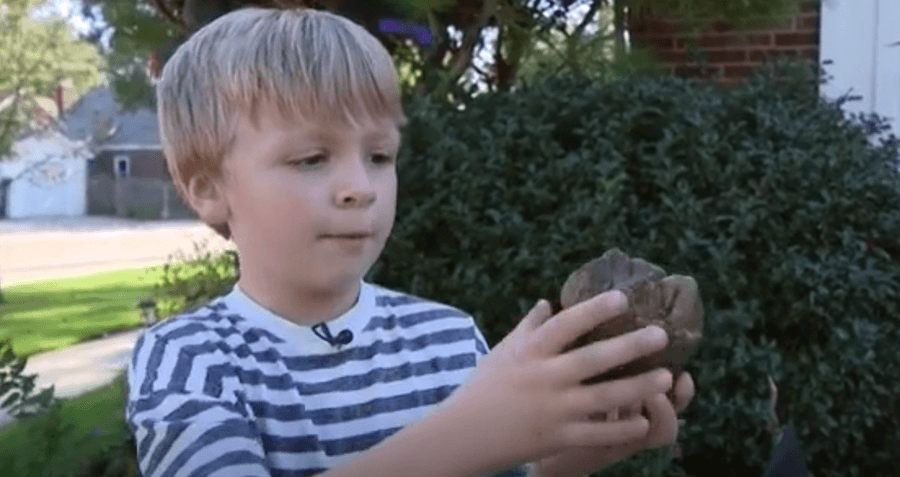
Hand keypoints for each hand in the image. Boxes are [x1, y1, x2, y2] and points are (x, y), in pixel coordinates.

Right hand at [434, 292, 673, 473]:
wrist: (462, 435)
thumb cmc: (482, 389)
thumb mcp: (502, 352)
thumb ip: (527, 328)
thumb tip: (546, 302)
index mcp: (530, 352)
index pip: (566, 324)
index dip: (595, 310)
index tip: (623, 298)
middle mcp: (544, 378)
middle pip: (594, 359)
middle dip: (630, 346)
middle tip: (661, 335)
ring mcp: (553, 410)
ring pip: (604, 398)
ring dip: (638, 387)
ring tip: (667, 378)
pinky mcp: (556, 438)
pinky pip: (596, 434)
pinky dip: (621, 429)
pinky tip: (644, 422)